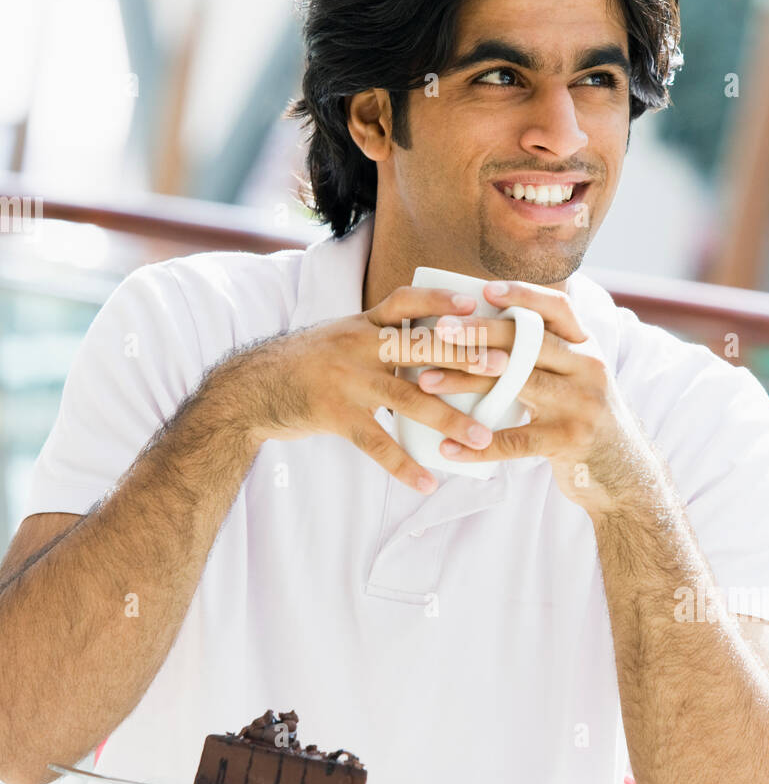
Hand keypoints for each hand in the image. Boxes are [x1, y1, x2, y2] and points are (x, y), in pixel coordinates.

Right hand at [231, 285, 515, 494]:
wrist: (249, 388)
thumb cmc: (304, 364)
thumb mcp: (340, 337)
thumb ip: (380, 338)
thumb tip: (433, 346)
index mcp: (363, 324)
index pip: (405, 301)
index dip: (439, 300)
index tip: (474, 305)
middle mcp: (357, 346)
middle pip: (419, 347)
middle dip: (464, 357)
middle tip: (503, 368)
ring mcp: (347, 381)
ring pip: (407, 398)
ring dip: (448, 419)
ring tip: (482, 439)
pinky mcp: (335, 415)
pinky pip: (376, 443)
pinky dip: (403, 465)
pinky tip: (427, 483)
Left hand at [416, 280, 660, 514]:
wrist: (623, 472)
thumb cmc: (582, 416)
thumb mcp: (576, 376)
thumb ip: (545, 353)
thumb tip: (485, 324)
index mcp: (587, 347)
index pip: (558, 309)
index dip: (522, 295)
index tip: (484, 290)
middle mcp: (589, 368)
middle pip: (528, 342)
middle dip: (479, 333)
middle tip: (438, 331)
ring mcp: (580, 404)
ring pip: (516, 384)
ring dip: (465, 382)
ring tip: (426, 381)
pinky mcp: (568, 441)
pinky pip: (515, 441)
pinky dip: (477, 445)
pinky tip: (447, 446)